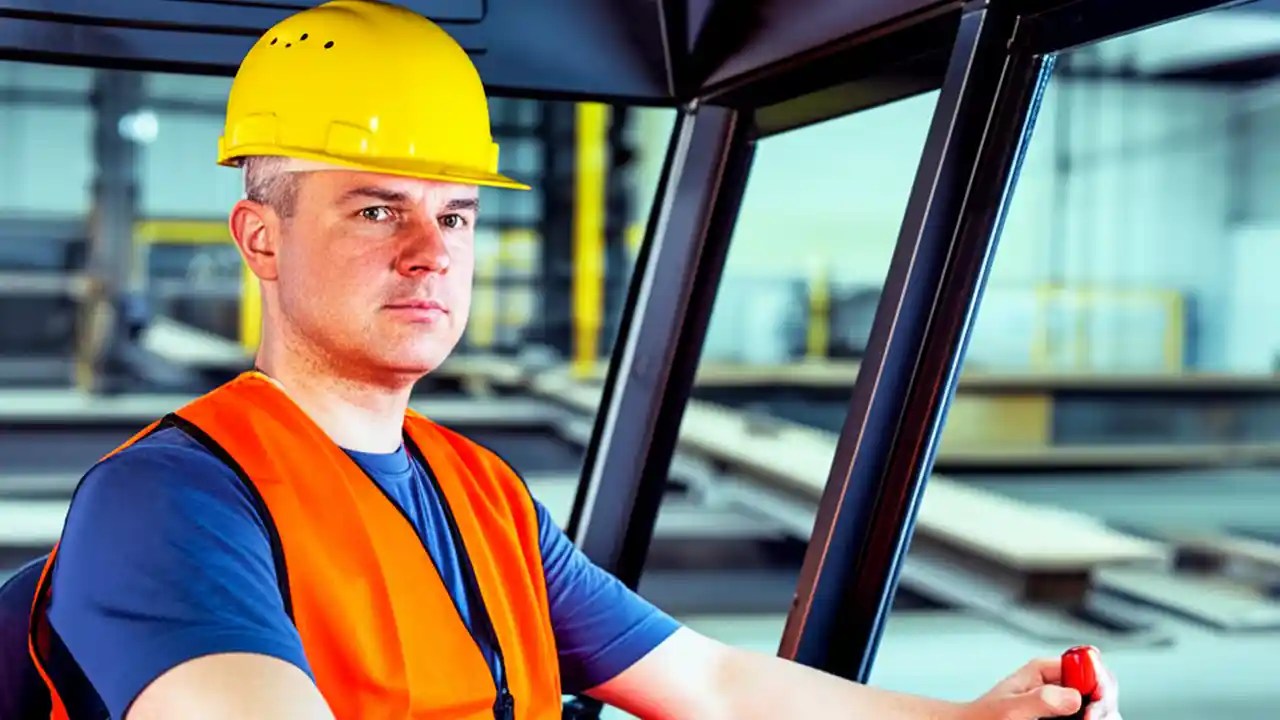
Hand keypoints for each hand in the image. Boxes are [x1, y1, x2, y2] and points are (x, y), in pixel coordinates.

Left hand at [960, 653, 1121, 719]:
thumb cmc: (983, 716)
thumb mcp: (1009, 708)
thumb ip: (1040, 699)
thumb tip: (1074, 696)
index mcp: (1047, 670)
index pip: (1089, 664)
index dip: (1099, 683)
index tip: (1093, 707)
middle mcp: (1061, 684)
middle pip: (1103, 687)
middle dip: (1103, 706)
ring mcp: (1067, 704)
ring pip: (1103, 708)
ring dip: (1103, 717)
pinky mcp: (1068, 719)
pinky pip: (1092, 718)